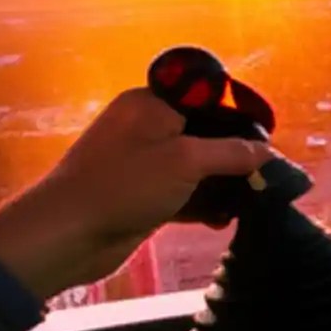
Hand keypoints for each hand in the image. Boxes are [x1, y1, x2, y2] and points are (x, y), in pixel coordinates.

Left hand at [0, 88, 273, 299]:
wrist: (65, 236)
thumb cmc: (122, 186)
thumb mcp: (186, 161)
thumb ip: (231, 153)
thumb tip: (265, 152)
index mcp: (151, 104)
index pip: (207, 95)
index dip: (239, 112)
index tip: (266, 137)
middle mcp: (147, 127)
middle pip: (205, 131)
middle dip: (236, 154)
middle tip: (266, 174)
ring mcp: (144, 163)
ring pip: (198, 165)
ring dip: (224, 183)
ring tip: (252, 199)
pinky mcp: (143, 195)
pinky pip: (185, 191)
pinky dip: (205, 202)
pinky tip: (225, 217)